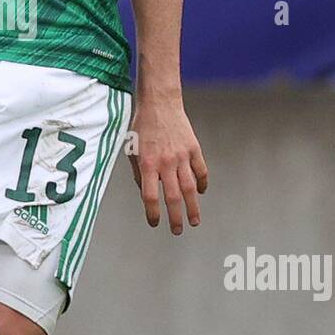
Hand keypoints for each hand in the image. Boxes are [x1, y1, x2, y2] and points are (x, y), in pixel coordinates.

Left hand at [128, 100, 207, 233]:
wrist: (159, 103)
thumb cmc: (141, 126)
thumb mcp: (132, 150)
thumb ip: (139, 173)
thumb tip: (147, 192)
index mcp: (147, 163)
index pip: (150, 196)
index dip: (152, 213)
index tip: (155, 223)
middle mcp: (165, 162)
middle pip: (173, 197)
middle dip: (176, 217)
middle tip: (177, 231)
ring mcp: (182, 156)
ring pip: (190, 188)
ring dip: (193, 207)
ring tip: (194, 221)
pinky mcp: (193, 148)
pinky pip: (200, 170)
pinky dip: (202, 183)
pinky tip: (201, 192)